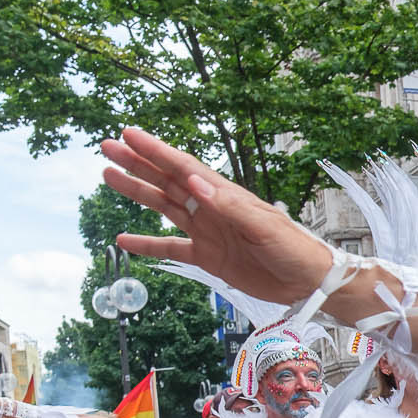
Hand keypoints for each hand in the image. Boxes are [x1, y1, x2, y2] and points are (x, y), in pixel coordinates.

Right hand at [98, 128, 333, 304]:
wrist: (308, 281)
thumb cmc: (294, 248)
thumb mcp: (264, 226)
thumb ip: (229, 206)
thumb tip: (195, 182)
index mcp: (226, 196)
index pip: (184, 167)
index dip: (156, 151)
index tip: (130, 135)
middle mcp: (213, 209)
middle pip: (168, 181)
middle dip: (138, 164)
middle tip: (108, 147)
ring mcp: (208, 232)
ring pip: (165, 207)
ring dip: (138, 192)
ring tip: (109, 176)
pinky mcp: (209, 258)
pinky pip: (171, 248)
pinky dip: (147, 244)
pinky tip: (124, 238)